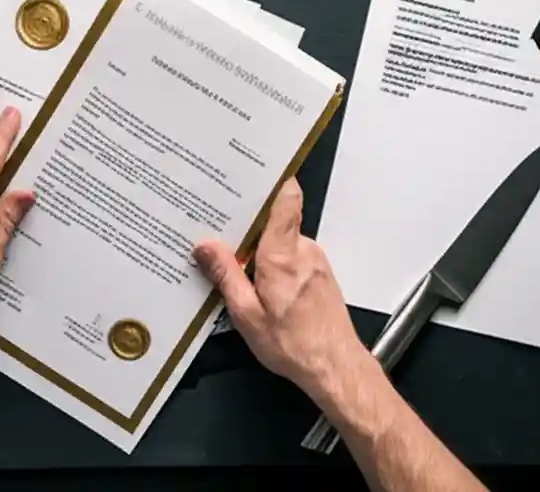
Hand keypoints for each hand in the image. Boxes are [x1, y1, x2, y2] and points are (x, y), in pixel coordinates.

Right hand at [193, 178, 372, 417]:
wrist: (334, 367)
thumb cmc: (293, 344)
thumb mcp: (246, 314)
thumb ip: (225, 275)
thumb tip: (205, 245)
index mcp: (282, 254)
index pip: (286, 200)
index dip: (274, 182)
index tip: (255, 173)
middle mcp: (303, 250)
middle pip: (275, 222)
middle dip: (249, 229)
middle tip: (220, 236)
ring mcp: (315, 261)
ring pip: (283, 242)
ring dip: (261, 251)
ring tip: (235, 268)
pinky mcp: (320, 275)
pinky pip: (293, 257)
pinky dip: (275, 265)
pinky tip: (260, 286)